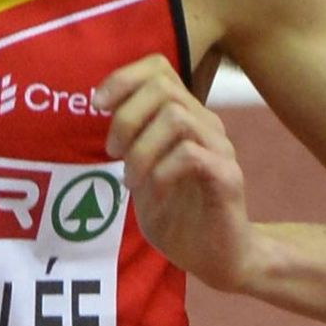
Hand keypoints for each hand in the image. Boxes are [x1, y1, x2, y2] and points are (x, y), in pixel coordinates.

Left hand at [95, 55, 255, 292]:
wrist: (215, 257)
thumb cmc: (175, 213)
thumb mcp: (140, 171)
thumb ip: (128, 139)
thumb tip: (101, 104)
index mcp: (185, 116)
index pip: (158, 69)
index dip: (123, 77)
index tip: (97, 104)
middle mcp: (205, 124)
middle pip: (162, 87)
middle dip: (126, 116)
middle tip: (113, 152)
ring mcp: (220, 149)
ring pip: (176, 117)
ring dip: (141, 148)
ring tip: (131, 179)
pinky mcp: (228, 177)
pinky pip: (191, 154)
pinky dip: (161, 170)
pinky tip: (152, 190)